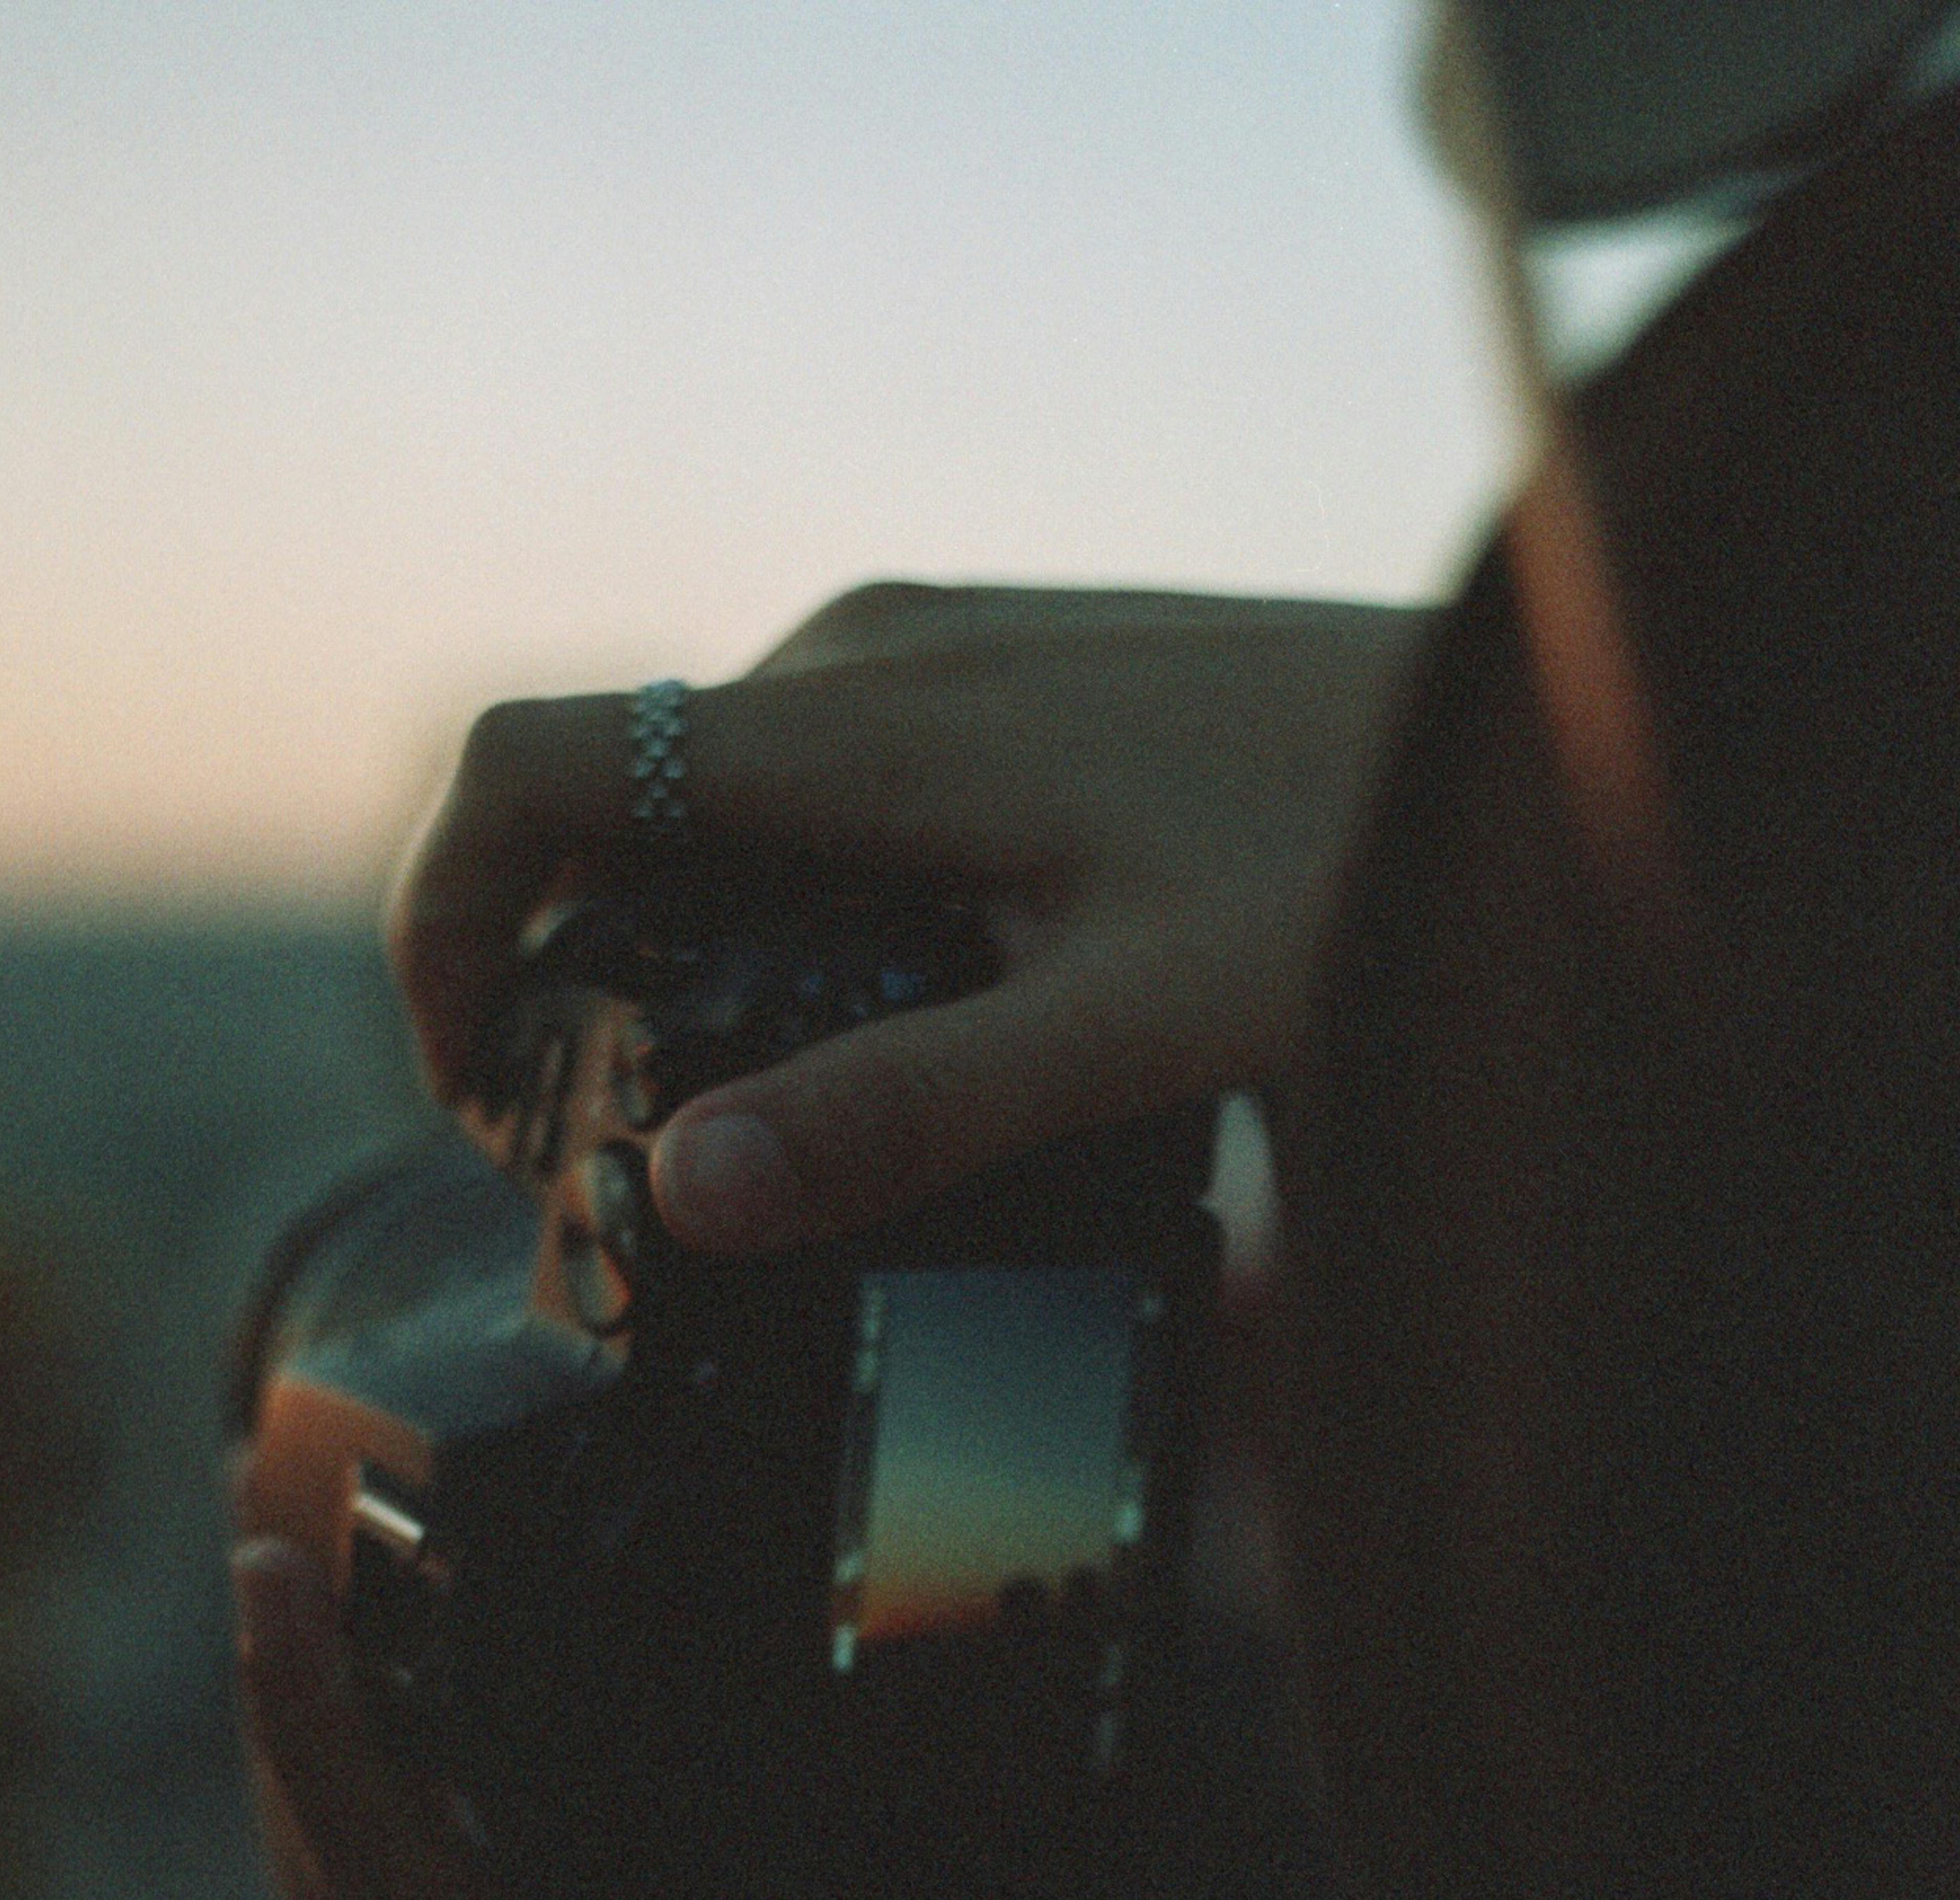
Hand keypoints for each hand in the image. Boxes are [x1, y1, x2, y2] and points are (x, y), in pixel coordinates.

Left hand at [230, 1534, 922, 1899]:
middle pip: (311, 1836)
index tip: (268, 1540)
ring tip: (334, 1594)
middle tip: (291, 1504)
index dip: (315, 1677)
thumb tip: (736, 1844)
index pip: (374, 1832)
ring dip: (313, 1739)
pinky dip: (361, 1832)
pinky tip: (412, 1779)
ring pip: (324, 1888)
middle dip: (288, 1663)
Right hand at [387, 583, 1425, 1251]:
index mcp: (860, 727)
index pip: (536, 767)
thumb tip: (691, 1192)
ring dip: (674, 934)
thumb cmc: (1347, 870)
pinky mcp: (1012, 673)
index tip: (470, 1084)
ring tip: (738, 1104)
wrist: (1517, 740)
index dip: (442, 917)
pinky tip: (879, 1006)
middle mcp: (872, 652)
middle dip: (557, 959)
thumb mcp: (1124, 1026)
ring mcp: (945, 646)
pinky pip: (826, 777)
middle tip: (602, 1151)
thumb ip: (905, 1108)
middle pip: (612, 794)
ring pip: (720, 792)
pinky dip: (784, 893)